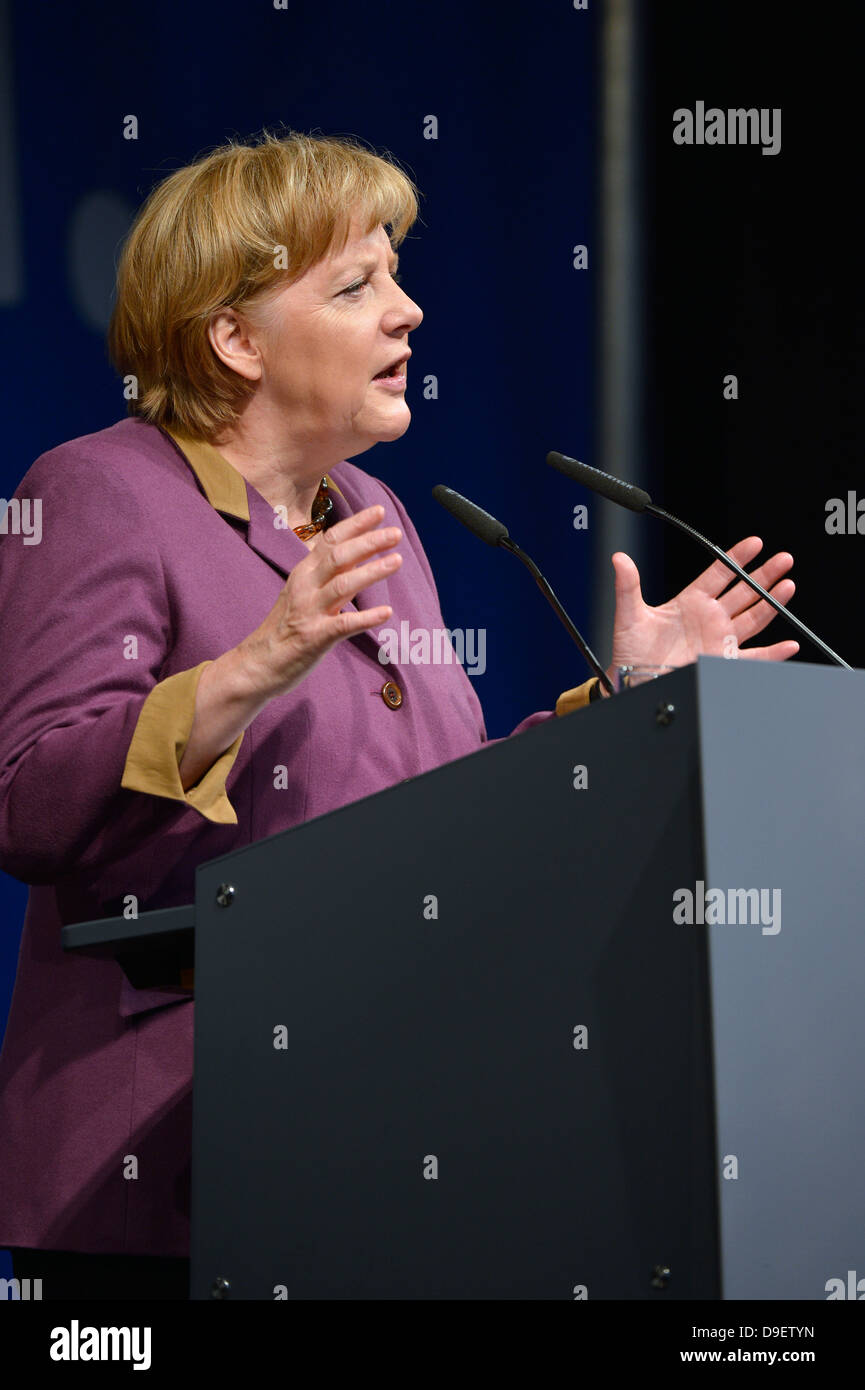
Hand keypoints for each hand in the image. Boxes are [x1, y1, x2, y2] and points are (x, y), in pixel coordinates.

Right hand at [236, 504, 401, 698]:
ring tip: (397, 561)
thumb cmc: (287, 626)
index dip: (356, 525)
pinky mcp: (315, 637)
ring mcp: (309, 611)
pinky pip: (343, 624)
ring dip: (371, 571)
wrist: (259, 662)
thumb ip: (330, 573)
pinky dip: (366, 618)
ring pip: (342, 585)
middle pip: (338, 556)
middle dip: (368, 542)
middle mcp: (305, 587)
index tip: (379, 512)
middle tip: (396, 533)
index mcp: (304, 572)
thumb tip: (359, 552)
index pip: (331, 540)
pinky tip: (387, 612)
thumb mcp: (305, 592)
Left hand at [603, 536, 798, 688]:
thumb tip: (619, 559)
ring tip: (788, 586)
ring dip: (772, 603)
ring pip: (754, 617)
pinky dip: (773, 653)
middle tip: (783, 559)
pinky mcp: (722, 660)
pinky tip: (789, 645)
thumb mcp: (629, 615)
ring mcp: (718, 638)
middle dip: (764, 575)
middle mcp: (709, 617)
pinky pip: (753, 657)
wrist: (634, 680)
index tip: (755, 543)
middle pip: (744, 591)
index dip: (737, 557)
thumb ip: (628, 586)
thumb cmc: (631, 650)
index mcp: (690, 601)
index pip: (719, 573)